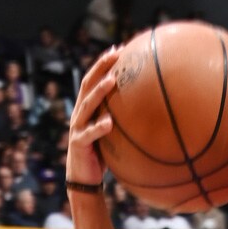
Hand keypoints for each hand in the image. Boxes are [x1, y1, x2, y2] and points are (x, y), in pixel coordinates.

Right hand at [66, 48, 120, 186]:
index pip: (93, 80)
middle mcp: (79, 114)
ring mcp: (77, 127)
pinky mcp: (79, 143)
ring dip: (100, 92)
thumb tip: (150, 111)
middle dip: (100, 68)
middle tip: (115, 55)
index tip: (118, 49)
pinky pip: (89, 134)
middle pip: (87, 85)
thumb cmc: (101, 155)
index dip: (103, 64)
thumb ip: (123, 120)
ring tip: (112, 80)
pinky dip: (99, 127)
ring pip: (87, 105)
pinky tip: (109, 122)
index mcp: (86, 109)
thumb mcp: (113, 134)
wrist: (84, 178)